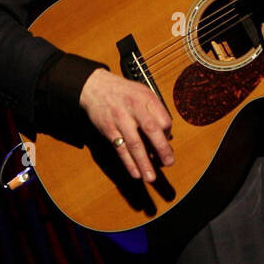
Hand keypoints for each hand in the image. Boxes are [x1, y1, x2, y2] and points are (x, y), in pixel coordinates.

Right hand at [78, 68, 173, 182]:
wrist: (94, 86)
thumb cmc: (122, 92)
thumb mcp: (143, 93)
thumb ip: (155, 111)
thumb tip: (166, 135)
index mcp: (146, 99)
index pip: (164, 119)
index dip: (168, 134)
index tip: (167, 143)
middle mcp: (134, 108)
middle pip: (151, 130)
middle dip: (162, 149)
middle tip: (168, 163)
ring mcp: (120, 119)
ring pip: (134, 144)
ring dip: (144, 162)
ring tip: (150, 177)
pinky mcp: (108, 129)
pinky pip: (120, 148)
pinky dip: (128, 162)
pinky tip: (135, 172)